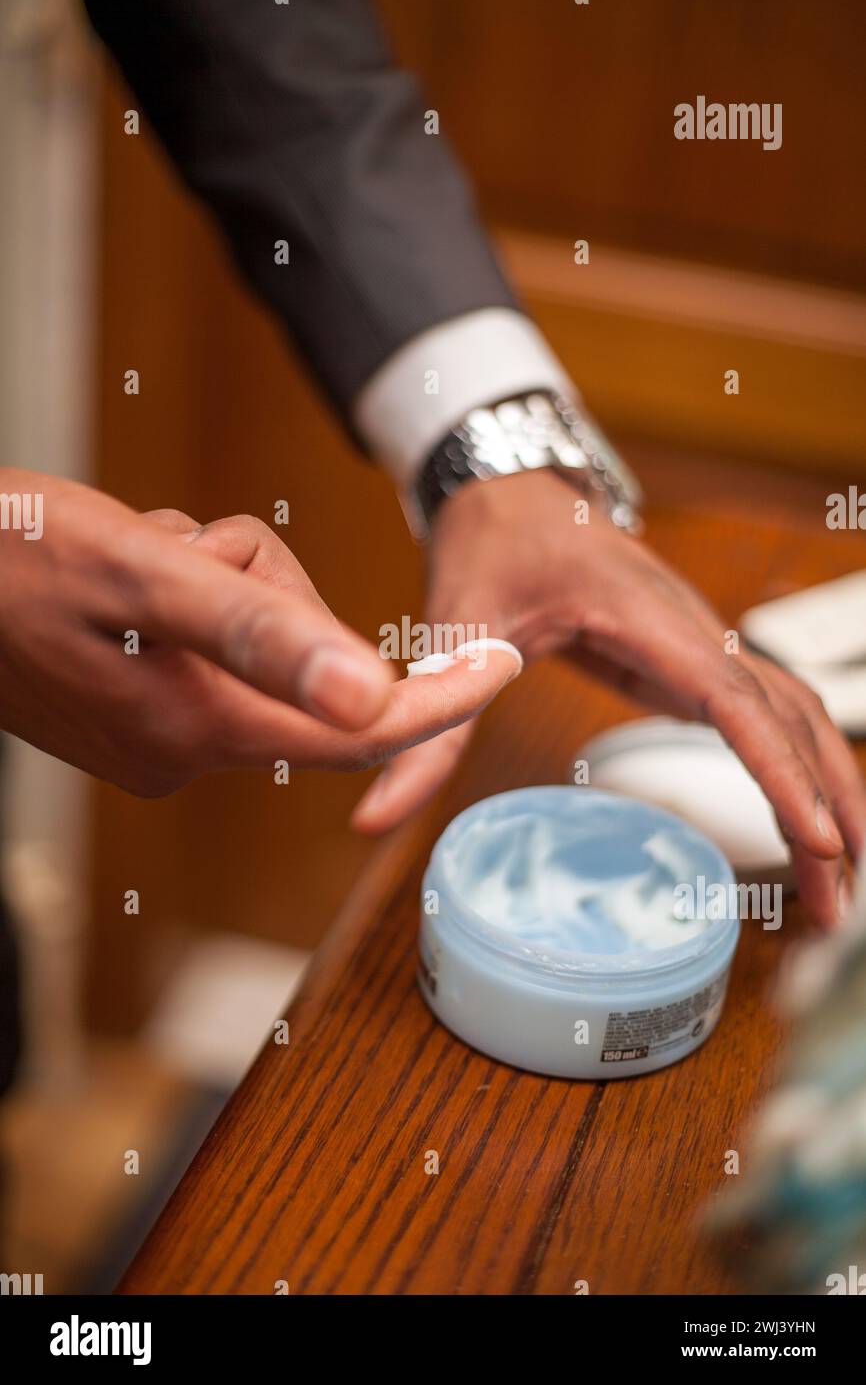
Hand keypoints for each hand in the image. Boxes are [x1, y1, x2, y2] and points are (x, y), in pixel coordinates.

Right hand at [0, 471, 520, 795]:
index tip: (505, 661)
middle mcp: (181, 751)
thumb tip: (373, 697)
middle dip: (271, 590)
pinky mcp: (126, 714)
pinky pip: (203, 650)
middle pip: (300, 671)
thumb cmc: (7, 555)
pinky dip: (185, 601)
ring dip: (219, 582)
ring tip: (139, 552)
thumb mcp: (145, 572)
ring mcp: (149, 738)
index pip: (360, 732)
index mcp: (199, 725)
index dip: (440, 697)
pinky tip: (121, 576)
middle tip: (192, 543)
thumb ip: (261, 635)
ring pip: (250, 647)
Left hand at [352, 470, 864, 929]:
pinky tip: (809, 826)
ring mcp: (705, 643)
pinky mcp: (695, 664)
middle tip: (837, 911)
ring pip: (799, 717)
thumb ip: (425, 724)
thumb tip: (374, 818)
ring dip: (831, 792)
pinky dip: (802, 770)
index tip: (816, 840)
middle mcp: (695, 629)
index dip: (779, 771)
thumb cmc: (490, 545)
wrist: (512, 488)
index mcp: (646, 617)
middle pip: (793, 717)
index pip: (732, 700)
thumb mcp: (452, 627)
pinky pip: (771, 718)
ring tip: (841, 887)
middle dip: (828, 807)